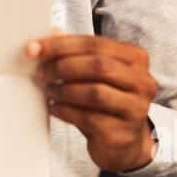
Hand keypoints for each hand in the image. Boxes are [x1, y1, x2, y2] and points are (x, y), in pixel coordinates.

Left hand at [26, 29, 157, 172]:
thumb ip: (77, 53)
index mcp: (136, 58)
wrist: (124, 142)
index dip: (61, 45)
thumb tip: (52, 34)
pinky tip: (55, 108)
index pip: (95, 43)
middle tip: (41, 72)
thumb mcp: (95, 74)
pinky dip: (65, 111)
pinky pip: (88, 118)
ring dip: (64, 90)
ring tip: (50, 90)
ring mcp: (136, 108)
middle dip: (62, 66)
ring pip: (94, 92)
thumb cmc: (107, 101)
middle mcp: (143, 81)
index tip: (34, 49)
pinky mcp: (122, 133)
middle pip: (98, 66)